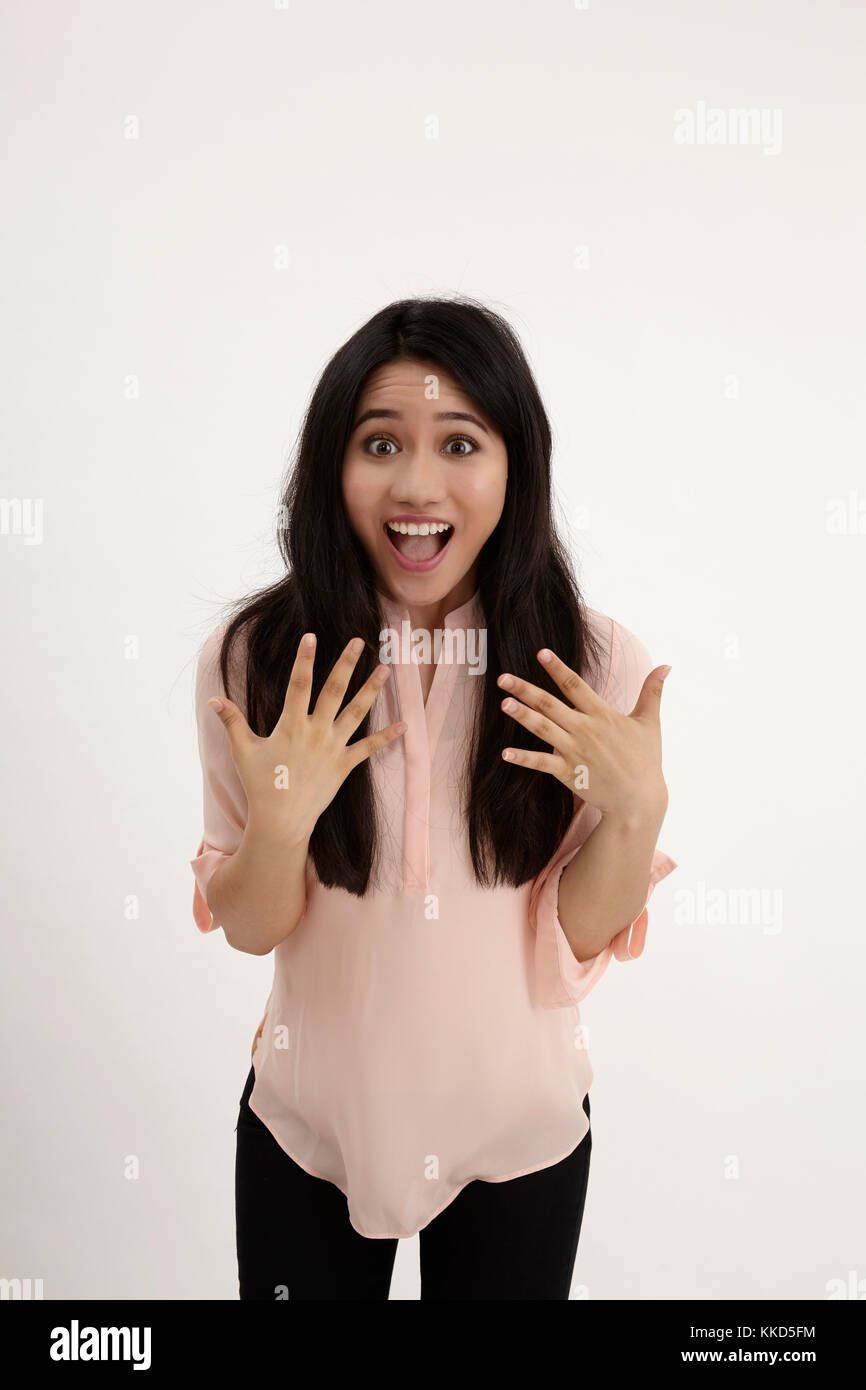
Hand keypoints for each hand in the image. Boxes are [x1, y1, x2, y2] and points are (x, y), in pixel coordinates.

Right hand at [206, 634, 405, 842]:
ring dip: (372, 690)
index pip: (298, 684)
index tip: (311, 636)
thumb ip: (231, 721)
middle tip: (359, 641)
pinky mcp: (345, 765)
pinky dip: (387, 737)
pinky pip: (369, 748)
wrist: (281, 821)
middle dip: (346, 664)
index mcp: (291, 725)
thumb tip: (213, 699)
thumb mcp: (243, 751)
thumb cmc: (260, 785)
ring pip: (357, 713)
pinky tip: (405, 725)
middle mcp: (316, 732)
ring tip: (387, 669)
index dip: (304, 660)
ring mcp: (333, 748)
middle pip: (334, 691)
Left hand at [497, 648, 669, 825]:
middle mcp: (585, 730)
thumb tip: (666, 666)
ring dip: (522, 716)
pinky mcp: (568, 772)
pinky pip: (542, 764)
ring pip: (543, 730)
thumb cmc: (645, 760)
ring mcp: (575, 751)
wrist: (639, 800)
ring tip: (503, 703)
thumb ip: (653, 692)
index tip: (540, 653)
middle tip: (503, 677)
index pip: (575, 686)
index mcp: (602, 715)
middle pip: (551, 705)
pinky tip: (505, 752)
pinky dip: (523, 758)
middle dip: (526, 690)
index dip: (558, 669)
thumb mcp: (650, 722)